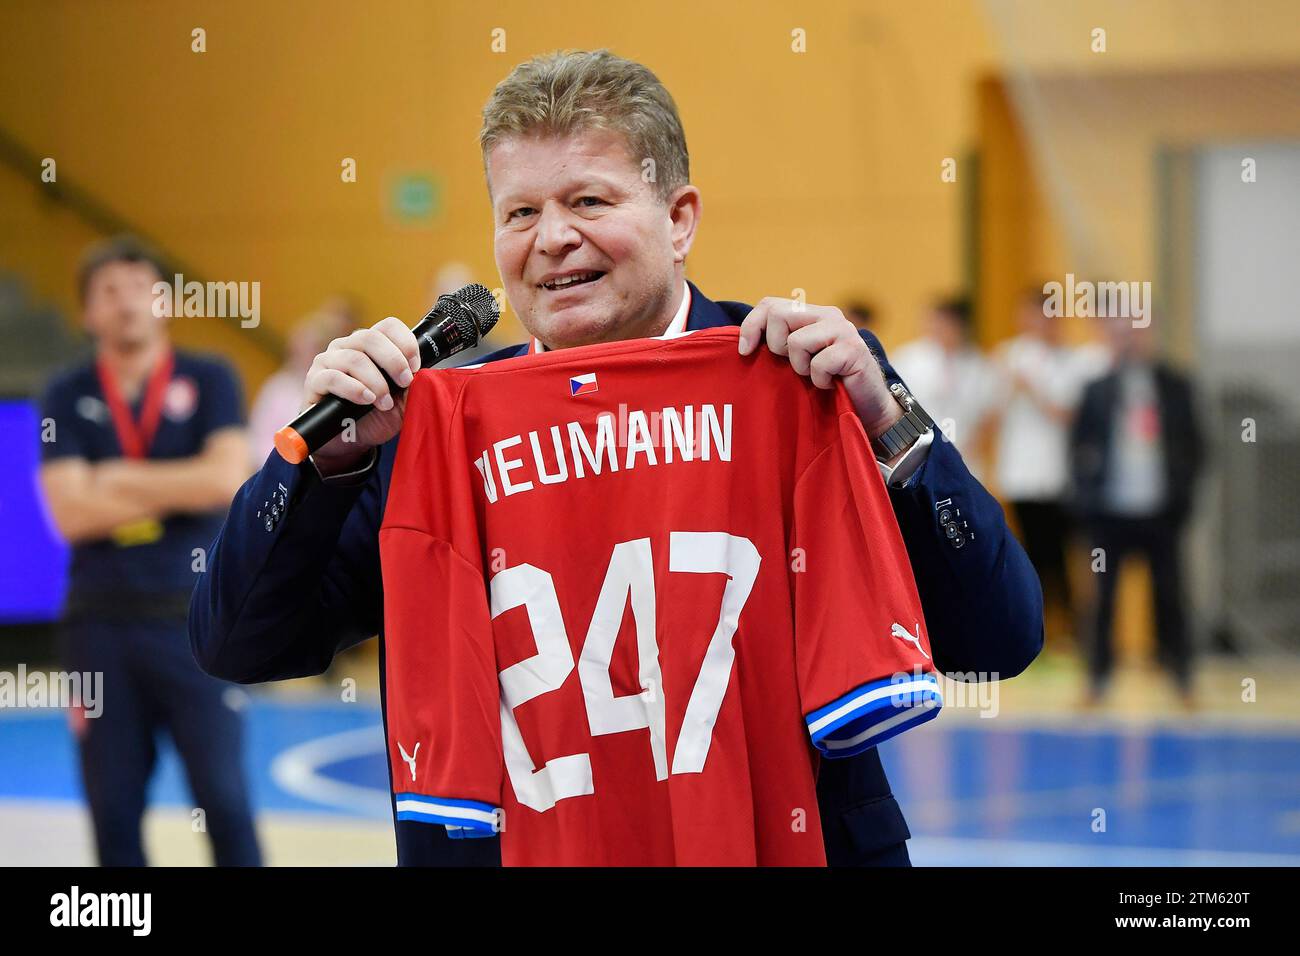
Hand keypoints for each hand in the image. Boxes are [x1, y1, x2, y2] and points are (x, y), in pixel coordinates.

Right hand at [302, 317, 421, 474]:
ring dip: (375, 381)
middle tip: (404, 382)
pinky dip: (354, 389)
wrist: (350, 441)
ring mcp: (328, 361)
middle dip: (393, 361)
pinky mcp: (314, 381)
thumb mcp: (403, 402)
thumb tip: (425, 374)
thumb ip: (413, 386)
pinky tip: (366, 400)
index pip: (388, 326)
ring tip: (384, 402)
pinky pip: (332, 377)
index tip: (416, 366)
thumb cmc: (375, 416)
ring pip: (353, 358)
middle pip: (370, 337)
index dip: (405, 342)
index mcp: (371, 345)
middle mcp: (348, 347)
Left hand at [737, 298, 902, 438]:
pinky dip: (820, 380)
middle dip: (776, 347)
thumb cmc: (827, 387)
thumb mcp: (796, 362)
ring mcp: (843, 330)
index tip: (745, 351)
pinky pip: (818, 364)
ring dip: (801, 368)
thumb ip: (778, 346)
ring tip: (816, 376)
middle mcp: (827, 315)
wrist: (867, 409)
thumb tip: (742, 346)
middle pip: (778, 315)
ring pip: (796, 341)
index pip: (770, 304)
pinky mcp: (854, 349)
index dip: (751, 326)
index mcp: (810, 315)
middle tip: (793, 366)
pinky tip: (831, 384)